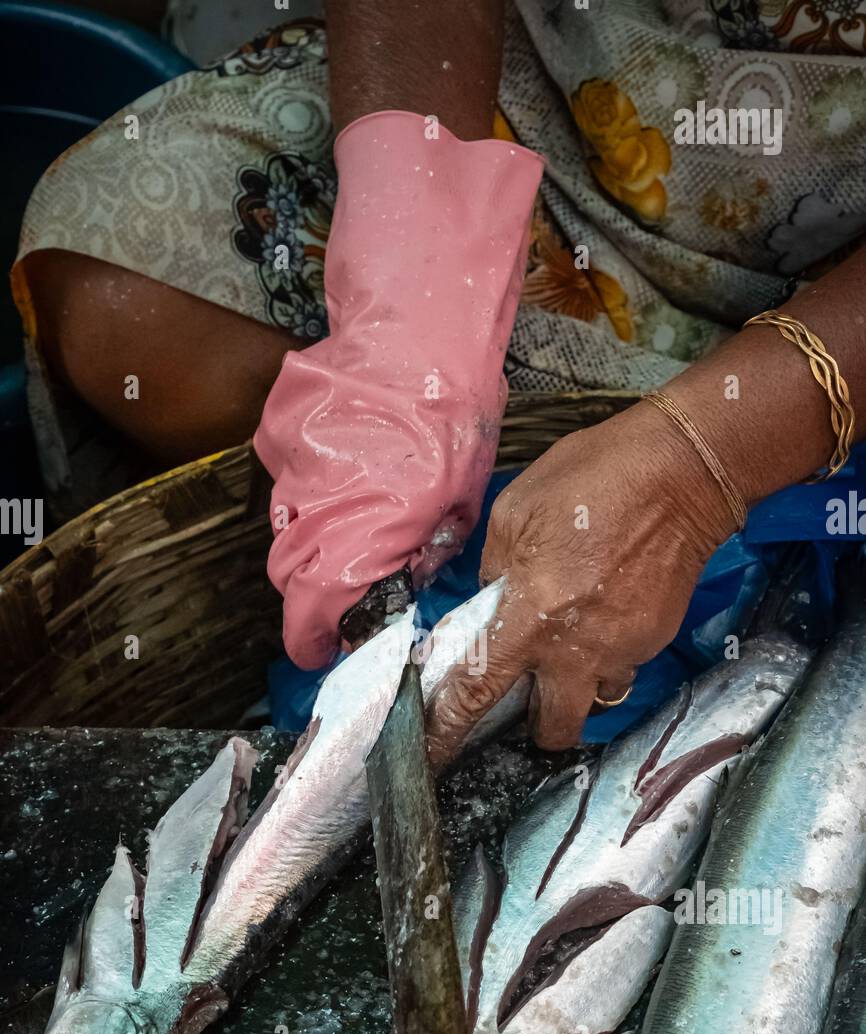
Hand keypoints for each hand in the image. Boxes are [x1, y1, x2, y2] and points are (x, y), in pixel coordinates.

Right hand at [254, 111, 541, 670]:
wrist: (416, 335)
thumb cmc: (450, 419)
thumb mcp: (457, 506)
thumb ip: (420, 552)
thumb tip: (404, 579)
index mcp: (358, 536)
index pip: (312, 612)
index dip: (313, 640)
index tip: (321, 652)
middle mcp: (311, 511)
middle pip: (293, 574)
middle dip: (317, 591)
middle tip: (348, 588)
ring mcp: (288, 471)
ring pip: (289, 525)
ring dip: (316, 534)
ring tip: (359, 511)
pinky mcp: (277, 436)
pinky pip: (288, 478)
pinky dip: (311, 484)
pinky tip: (348, 463)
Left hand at [426, 401, 736, 761]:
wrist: (684, 473)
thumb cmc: (591, 479)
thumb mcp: (516, 512)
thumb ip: (496, 569)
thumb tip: (495, 600)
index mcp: (529, 618)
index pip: (478, 692)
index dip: (450, 730)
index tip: (434, 757)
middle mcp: (575, 650)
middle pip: (553, 729)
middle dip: (538, 726)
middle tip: (531, 696)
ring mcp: (622, 650)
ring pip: (595, 699)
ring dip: (579, 687)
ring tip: (575, 644)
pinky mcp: (655, 640)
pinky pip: (623, 664)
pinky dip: (609, 651)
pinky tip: (608, 610)